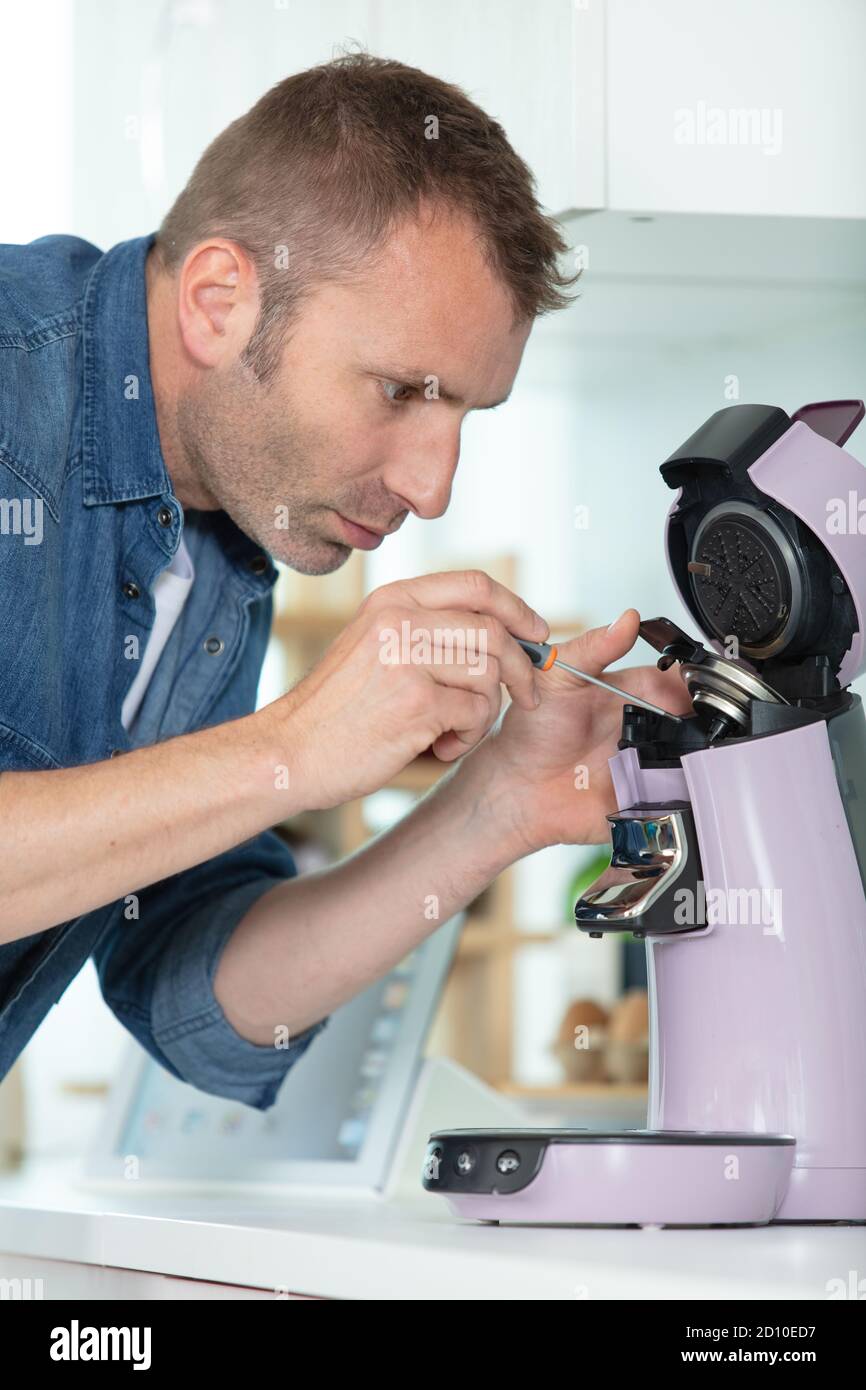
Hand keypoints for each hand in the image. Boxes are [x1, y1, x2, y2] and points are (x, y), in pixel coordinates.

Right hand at [271, 570, 549, 809]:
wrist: (288, 752)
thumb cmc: (337, 710)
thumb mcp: (374, 645)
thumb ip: (425, 630)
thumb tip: (504, 631)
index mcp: (393, 599)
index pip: (476, 585)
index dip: (517, 608)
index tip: (537, 633)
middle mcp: (400, 620)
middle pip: (494, 632)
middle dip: (522, 669)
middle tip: (526, 698)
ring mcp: (407, 659)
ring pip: (490, 676)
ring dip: (486, 713)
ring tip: (455, 732)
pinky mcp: (416, 703)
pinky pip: (476, 714)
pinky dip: (467, 738)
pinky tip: (438, 749)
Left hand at [465, 608, 692, 852]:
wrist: (519, 787)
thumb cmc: (534, 730)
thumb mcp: (558, 677)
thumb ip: (593, 648)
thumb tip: (628, 618)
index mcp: (634, 691)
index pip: (678, 681)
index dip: (692, 683)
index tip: (695, 687)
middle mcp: (648, 725)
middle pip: (694, 718)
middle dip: (701, 720)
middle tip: (684, 724)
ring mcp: (651, 761)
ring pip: (693, 755)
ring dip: (695, 755)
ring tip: (674, 754)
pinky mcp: (648, 795)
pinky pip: (679, 793)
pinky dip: (683, 789)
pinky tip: (668, 783)